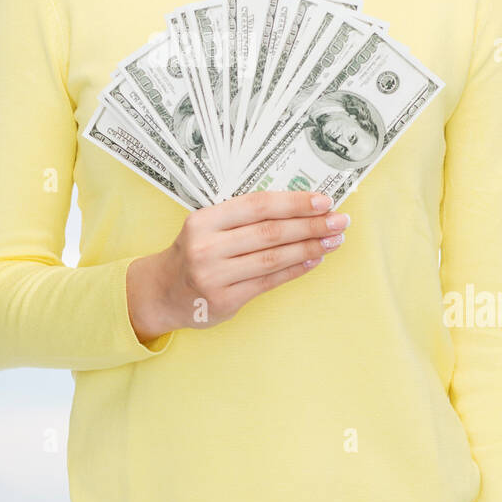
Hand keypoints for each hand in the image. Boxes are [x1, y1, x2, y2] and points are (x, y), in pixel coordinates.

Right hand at [126, 190, 348, 339]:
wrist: (161, 291)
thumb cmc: (193, 252)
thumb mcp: (207, 226)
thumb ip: (244, 218)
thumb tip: (298, 208)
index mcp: (204, 220)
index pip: (258, 205)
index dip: (294, 202)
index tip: (324, 201)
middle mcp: (207, 246)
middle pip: (270, 232)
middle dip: (311, 225)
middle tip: (340, 221)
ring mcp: (214, 275)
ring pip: (273, 258)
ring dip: (309, 247)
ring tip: (333, 240)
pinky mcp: (225, 300)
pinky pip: (268, 282)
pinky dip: (295, 269)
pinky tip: (314, 260)